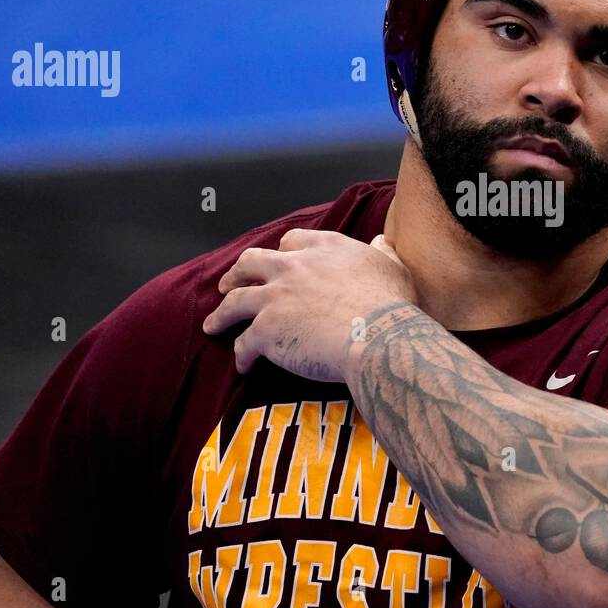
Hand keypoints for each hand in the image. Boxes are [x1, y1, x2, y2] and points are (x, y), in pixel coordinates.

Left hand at [202, 228, 416, 381]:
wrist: (378, 336)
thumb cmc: (392, 305)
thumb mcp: (393, 268)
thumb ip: (383, 254)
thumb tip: (382, 243)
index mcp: (324, 250)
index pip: (293, 242)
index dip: (283, 251)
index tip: (280, 258)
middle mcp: (294, 268)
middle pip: (252, 263)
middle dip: (237, 273)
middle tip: (229, 284)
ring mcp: (276, 299)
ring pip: (235, 302)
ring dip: (222, 314)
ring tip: (213, 324)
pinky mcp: (266, 332)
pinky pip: (243, 344)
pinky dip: (240, 355)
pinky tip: (242, 366)